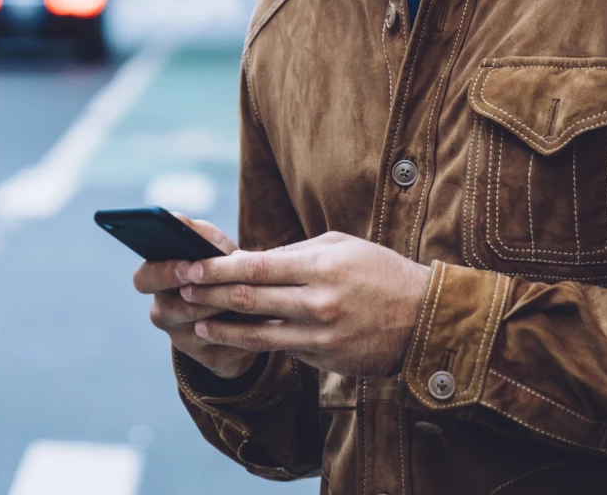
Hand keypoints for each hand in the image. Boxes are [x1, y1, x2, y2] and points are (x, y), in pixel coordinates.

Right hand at [132, 216, 259, 379]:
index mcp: (156, 281)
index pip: (143, 279)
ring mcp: (182, 339)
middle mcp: (163, 312)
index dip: (163, 272)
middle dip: (196, 294)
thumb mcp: (213, 246)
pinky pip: (223, 344)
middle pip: (168, 308)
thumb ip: (197, 233)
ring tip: (243, 292)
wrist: (245, 309)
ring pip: (199, 325)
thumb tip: (178, 221)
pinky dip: (239, 327)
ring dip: (220, 306)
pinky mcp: (209, 359)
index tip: (187, 265)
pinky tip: (254, 315)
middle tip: (213, 281)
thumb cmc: (222, 265)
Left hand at [177, 232, 430, 377]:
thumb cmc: (379, 271)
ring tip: (196, 323)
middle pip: (251, 299)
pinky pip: (283, 349)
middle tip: (182, 289)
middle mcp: (318, 302)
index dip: (219, 268)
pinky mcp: (325, 359)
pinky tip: (234, 338)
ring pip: (259, 333)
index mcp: (320, 266)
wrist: (424, 319)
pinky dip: (255, 343)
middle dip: (211, 295)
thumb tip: (254, 260)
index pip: (257, 266)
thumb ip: (296, 252)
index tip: (191, 265)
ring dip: (223, 329)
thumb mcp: (341, 246)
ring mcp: (321, 335)